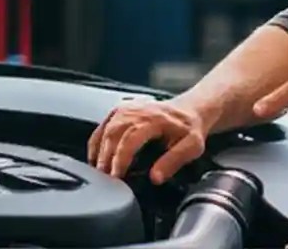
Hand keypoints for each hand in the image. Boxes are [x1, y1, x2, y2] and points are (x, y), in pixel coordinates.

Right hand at [87, 99, 206, 183]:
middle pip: (113, 134)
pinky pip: (103, 124)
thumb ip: (173, 161)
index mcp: (155, 119)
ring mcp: (128, 108)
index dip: (120, 159)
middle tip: (105, 179)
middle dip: (106, 158)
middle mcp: (138, 110)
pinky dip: (96, 141)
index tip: (116, 176)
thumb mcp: (192, 146)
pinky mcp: (122, 110)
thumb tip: (155, 177)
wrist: (191, 109)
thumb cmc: (190, 128)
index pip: (130, 138)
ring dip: (99, 151)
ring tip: (99, 171)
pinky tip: (95, 155)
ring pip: (106, 128)